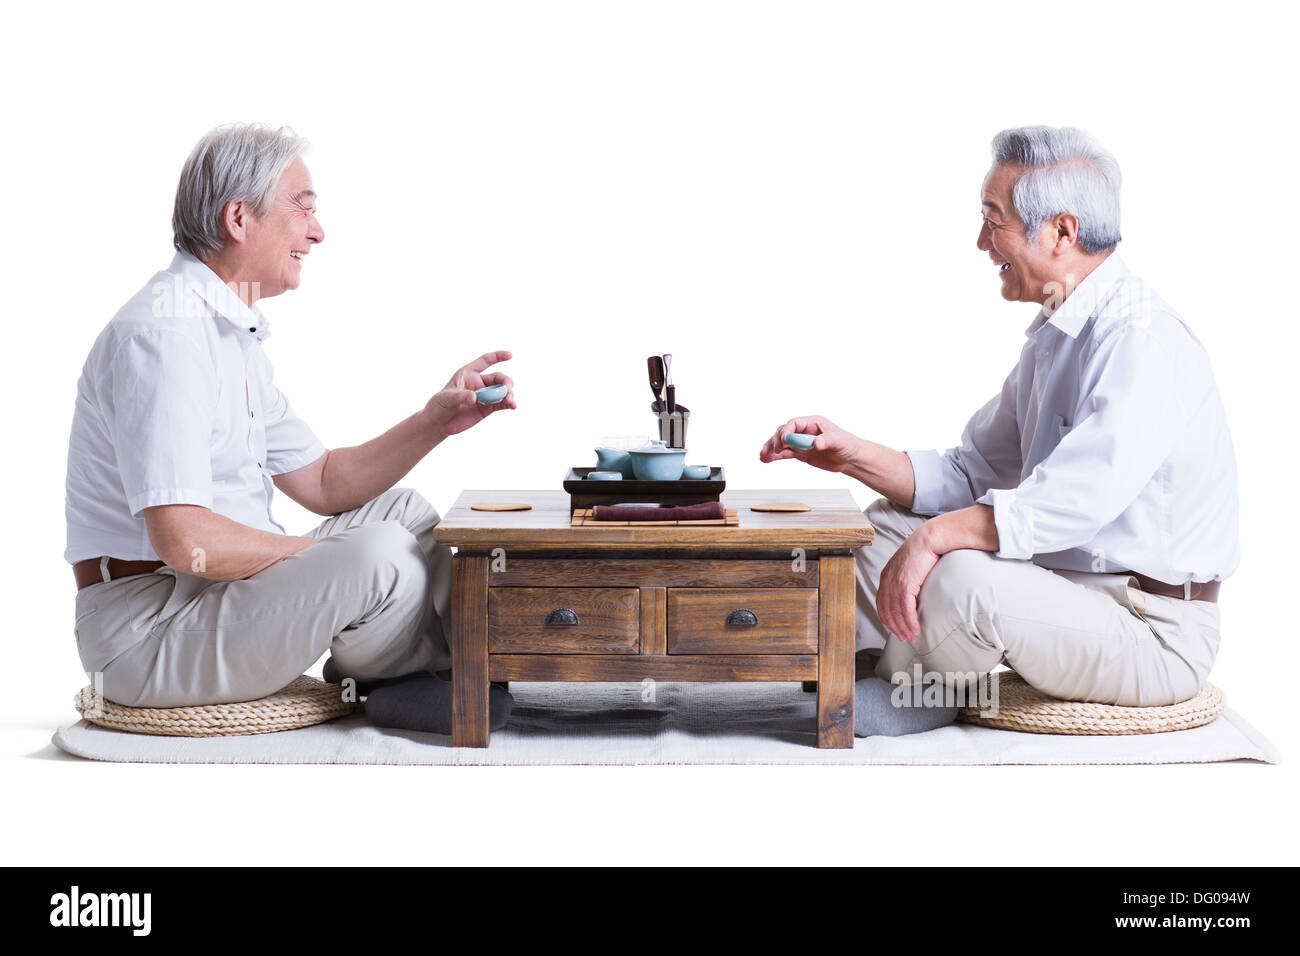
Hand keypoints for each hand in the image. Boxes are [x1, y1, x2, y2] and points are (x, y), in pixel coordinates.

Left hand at [424, 350, 515, 438]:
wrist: (439, 423)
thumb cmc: (439, 405)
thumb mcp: (446, 398)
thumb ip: (460, 396)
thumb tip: (474, 397)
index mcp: (469, 373)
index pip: (485, 361)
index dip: (498, 356)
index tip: (510, 355)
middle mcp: (479, 382)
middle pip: (498, 377)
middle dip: (506, 382)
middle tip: (508, 391)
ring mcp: (485, 395)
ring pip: (502, 391)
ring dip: (509, 394)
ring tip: (510, 401)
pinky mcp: (488, 408)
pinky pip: (502, 403)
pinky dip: (509, 404)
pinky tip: (513, 406)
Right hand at [758, 415, 860, 472]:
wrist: (851, 459)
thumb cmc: (848, 445)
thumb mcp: (839, 441)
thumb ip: (827, 441)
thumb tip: (816, 443)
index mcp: (813, 423)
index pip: (794, 424)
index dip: (787, 431)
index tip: (784, 441)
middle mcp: (805, 431)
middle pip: (784, 432)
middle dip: (776, 440)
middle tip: (776, 450)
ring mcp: (801, 443)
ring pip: (781, 443)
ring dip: (771, 448)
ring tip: (764, 455)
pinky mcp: (800, 453)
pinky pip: (784, 453)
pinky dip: (775, 456)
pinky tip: (767, 459)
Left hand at [876, 524, 941, 641]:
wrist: (928, 539)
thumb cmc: (922, 551)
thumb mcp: (907, 566)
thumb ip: (904, 579)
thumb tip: (911, 592)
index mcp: (886, 576)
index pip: (881, 603)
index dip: (887, 618)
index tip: (895, 628)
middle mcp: (887, 581)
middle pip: (886, 611)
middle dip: (894, 627)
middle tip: (903, 638)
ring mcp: (895, 583)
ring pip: (896, 613)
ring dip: (903, 628)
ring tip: (911, 636)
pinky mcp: (906, 584)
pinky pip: (906, 609)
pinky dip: (910, 622)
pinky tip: (915, 629)